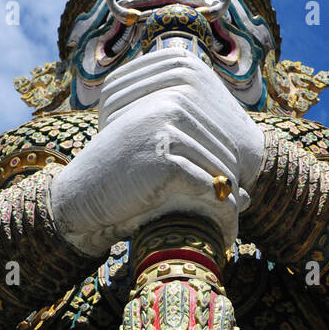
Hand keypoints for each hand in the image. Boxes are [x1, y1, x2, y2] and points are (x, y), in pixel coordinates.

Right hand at [50, 48, 264, 255]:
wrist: (80, 198)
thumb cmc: (121, 187)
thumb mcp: (165, 172)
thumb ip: (203, 174)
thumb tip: (249, 198)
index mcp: (172, 95)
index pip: (224, 140)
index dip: (231, 176)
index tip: (231, 206)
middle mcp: (171, 103)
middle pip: (227, 155)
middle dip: (233, 194)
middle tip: (234, 224)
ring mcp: (166, 126)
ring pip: (221, 173)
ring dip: (229, 208)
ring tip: (228, 232)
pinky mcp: (164, 155)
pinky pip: (208, 188)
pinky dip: (219, 215)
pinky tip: (221, 234)